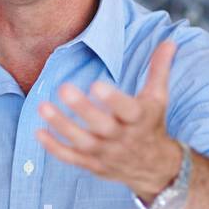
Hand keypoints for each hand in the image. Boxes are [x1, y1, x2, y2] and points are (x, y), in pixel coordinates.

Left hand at [34, 39, 182, 199]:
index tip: (97, 84)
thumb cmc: (151, 124)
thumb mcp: (158, 98)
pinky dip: (54, 148)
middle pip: (102, 125)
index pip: (127, 109)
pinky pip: (71, 158)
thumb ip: (159, 69)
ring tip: (42, 106)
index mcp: (139, 119)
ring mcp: (106, 153)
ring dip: (62, 126)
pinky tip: (38, 132)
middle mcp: (122, 137)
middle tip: (63, 88)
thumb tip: (170, 40)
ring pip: (82, 142)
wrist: (154, 167)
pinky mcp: (92, 164)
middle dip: (82, 109)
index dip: (113, 99)